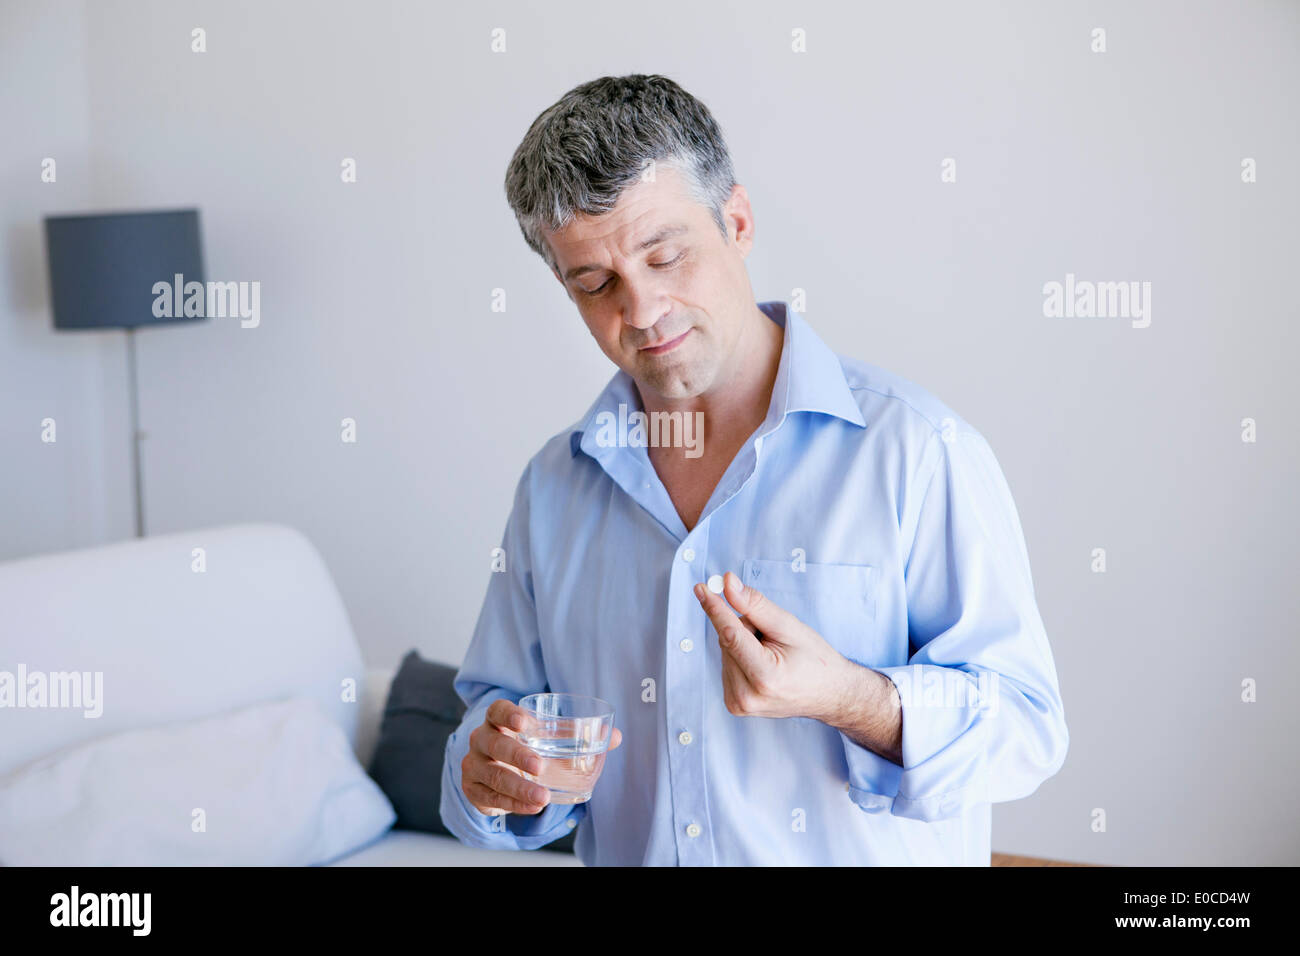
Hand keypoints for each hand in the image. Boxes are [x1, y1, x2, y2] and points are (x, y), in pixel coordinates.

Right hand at [461, 698, 622, 815]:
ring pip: (493, 776)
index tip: (524, 722)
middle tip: (540, 766)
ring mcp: (473, 765)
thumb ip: (578, 736)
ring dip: (519, 787)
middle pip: (494, 743)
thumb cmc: (525, 749)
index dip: (508, 715)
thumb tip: (614, 736)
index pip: (497, 711)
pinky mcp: (473, 790)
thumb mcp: (547, 740)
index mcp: (498, 721)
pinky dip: (514, 804)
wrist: (495, 774)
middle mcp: (481, 740)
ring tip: (542, 796)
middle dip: (517, 755)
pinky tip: (533, 806)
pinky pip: (492, 798)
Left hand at [693, 571, 853, 722]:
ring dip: (743, 643)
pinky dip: (741, 656)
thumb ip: (755, 605)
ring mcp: (739, 704)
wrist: (829, 694)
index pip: (730, 635)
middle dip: (745, 628)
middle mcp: (747, 696)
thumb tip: (727, 584)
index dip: (715, 608)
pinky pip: (727, 664)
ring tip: (773, 656)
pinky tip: (763, 664)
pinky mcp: (734, 704)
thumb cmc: (815, 660)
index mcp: (765, 677)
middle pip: (727, 640)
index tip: (701, 588)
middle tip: (772, 637)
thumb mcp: (789, 626)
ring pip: (725, 651)